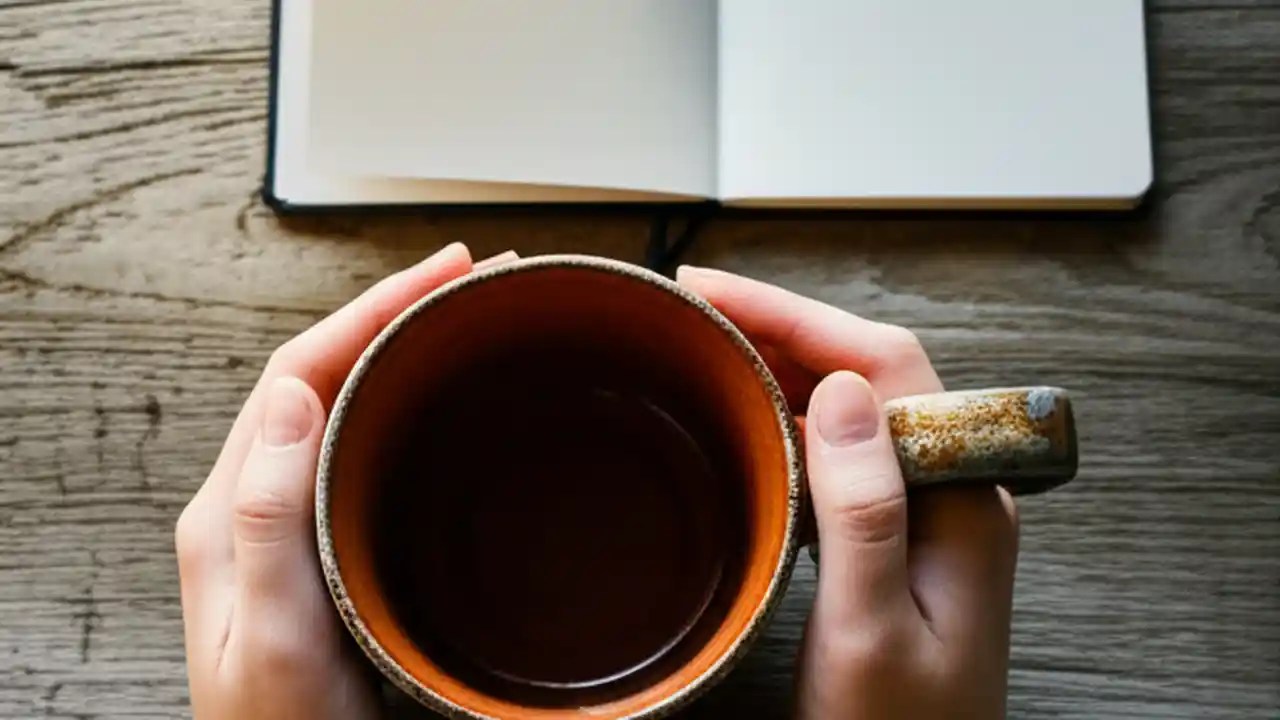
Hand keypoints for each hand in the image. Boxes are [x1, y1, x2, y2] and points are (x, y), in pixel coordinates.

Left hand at [175, 244, 515, 719]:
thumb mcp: (275, 637)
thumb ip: (270, 521)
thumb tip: (290, 393)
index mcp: (233, 508)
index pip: (301, 371)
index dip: (373, 308)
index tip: (445, 272)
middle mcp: (258, 502)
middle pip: (326, 372)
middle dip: (398, 312)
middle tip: (473, 279)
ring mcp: (293, 522)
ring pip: (345, 404)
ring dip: (403, 350)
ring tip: (466, 318)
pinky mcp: (328, 544)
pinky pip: (362, 448)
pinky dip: (408, 404)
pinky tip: (446, 405)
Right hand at [678, 266, 1016, 719]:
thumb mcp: (872, 632)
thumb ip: (866, 514)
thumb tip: (845, 391)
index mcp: (962, 502)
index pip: (886, 364)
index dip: (798, 315)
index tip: (714, 292)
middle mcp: (953, 493)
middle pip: (871, 372)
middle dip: (783, 325)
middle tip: (695, 306)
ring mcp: (927, 515)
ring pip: (855, 406)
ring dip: (785, 363)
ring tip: (714, 342)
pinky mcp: (897, 540)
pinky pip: (842, 452)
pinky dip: (790, 416)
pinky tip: (750, 417)